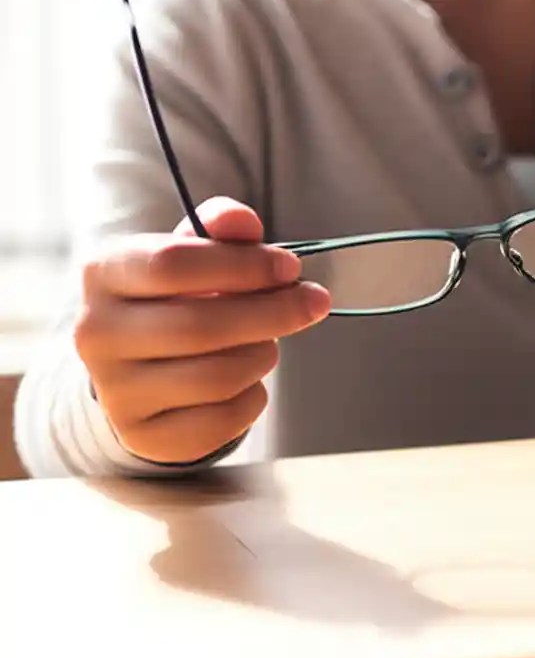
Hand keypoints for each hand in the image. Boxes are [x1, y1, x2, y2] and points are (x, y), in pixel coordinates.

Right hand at [74, 197, 330, 463]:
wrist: (142, 367)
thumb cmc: (179, 297)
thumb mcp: (196, 253)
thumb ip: (223, 230)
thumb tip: (244, 222)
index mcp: (104, 273)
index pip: (173, 264)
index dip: (244, 265)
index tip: (290, 268)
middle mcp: (97, 334)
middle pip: (200, 325)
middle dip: (274, 312)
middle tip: (314, 301)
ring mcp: (116, 391)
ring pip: (218, 376)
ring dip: (264, 354)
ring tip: (267, 340)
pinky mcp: (144, 435)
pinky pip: (223, 419)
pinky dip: (253, 396)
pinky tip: (247, 379)